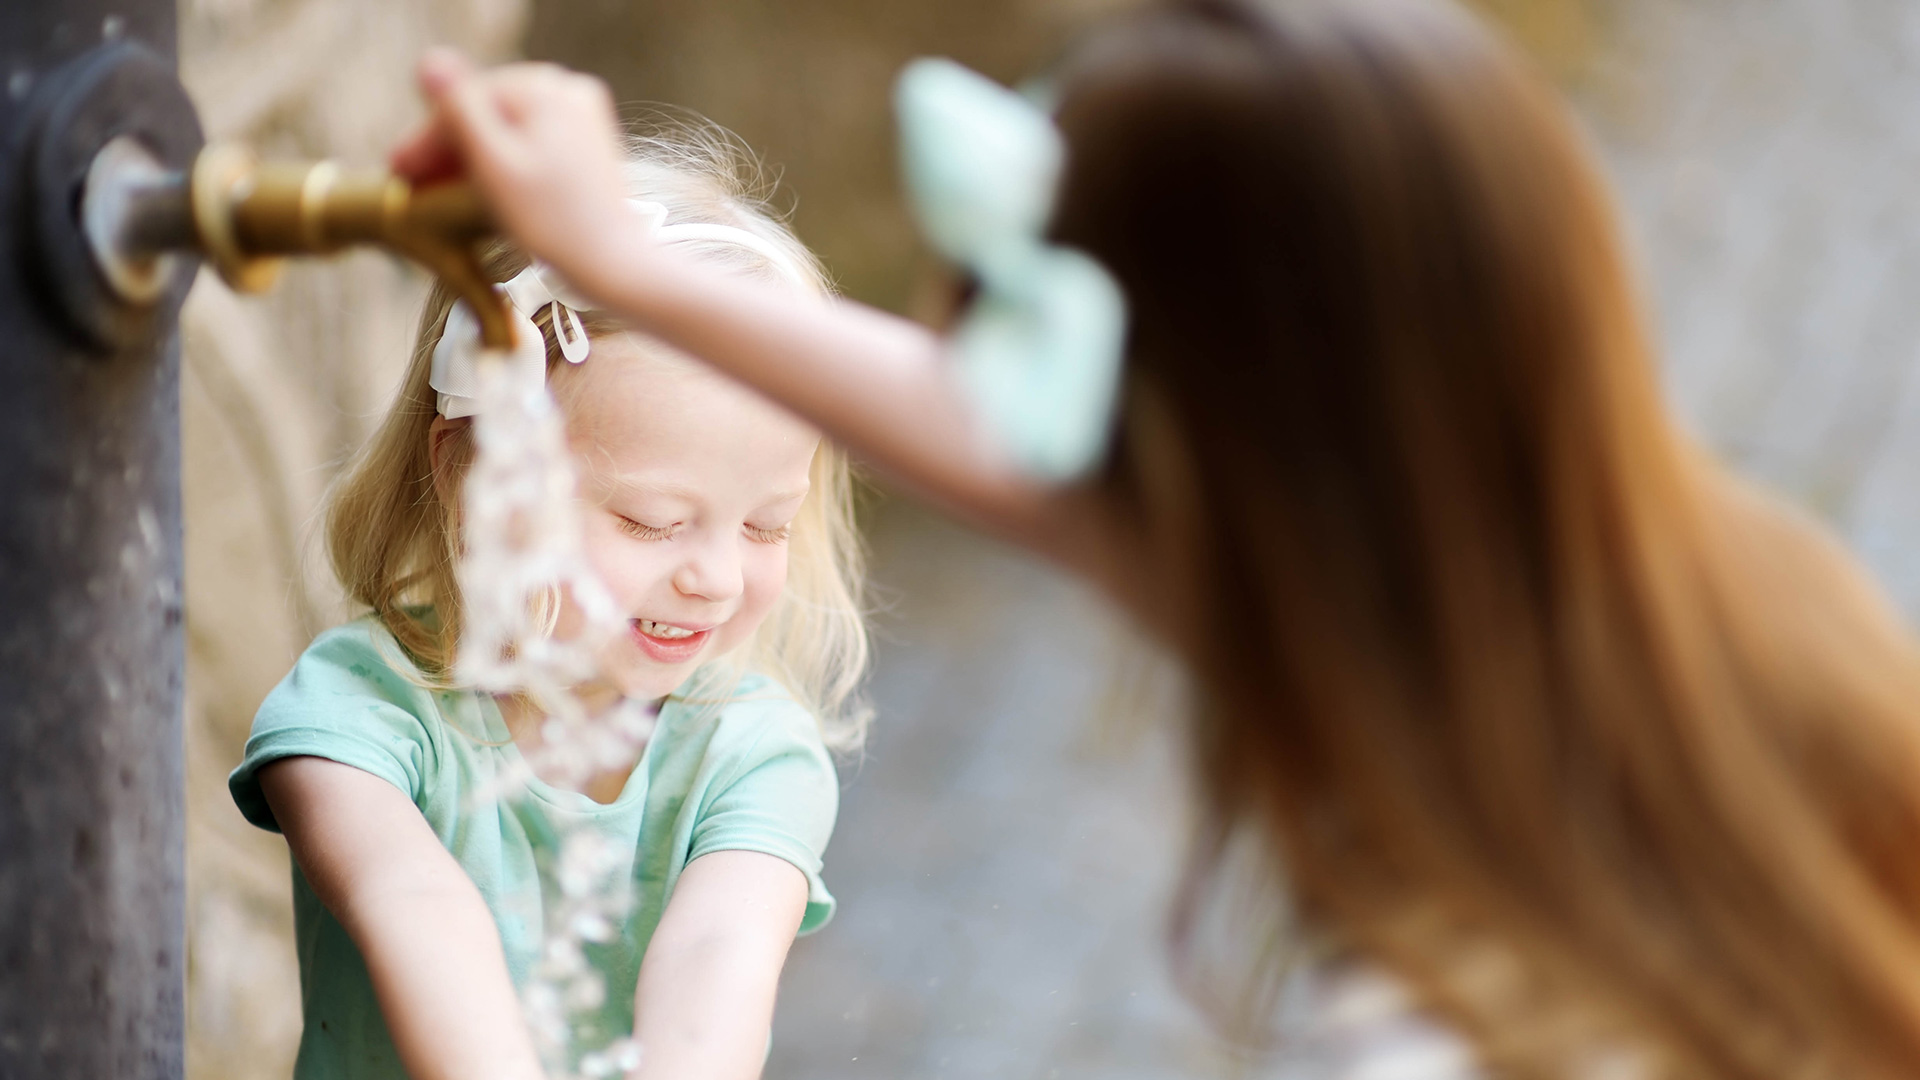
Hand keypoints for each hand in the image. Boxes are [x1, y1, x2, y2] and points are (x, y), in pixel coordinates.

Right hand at [391, 49, 640, 291]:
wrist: (612, 261)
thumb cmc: (551, 220)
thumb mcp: (494, 163)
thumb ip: (460, 109)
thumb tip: (430, 61)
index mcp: (545, 88)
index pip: (468, 102)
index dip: (428, 137)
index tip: (397, 169)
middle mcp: (569, 90)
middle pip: (489, 112)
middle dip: (448, 145)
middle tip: (407, 179)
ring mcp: (583, 114)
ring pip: (509, 128)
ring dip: (472, 154)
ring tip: (435, 188)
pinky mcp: (589, 142)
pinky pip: (533, 142)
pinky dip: (504, 160)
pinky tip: (478, 185)